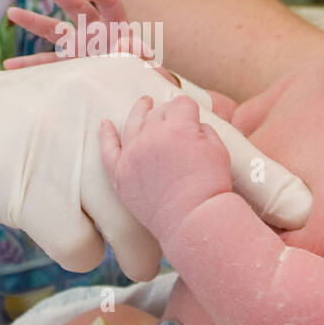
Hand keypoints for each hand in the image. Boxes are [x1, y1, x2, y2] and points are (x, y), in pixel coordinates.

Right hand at [0, 54, 311, 280]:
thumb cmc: (47, 121)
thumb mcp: (109, 109)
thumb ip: (173, 139)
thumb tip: (259, 184)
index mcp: (140, 81)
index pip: (217, 139)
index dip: (261, 184)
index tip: (304, 216)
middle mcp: (115, 105)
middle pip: (181, 203)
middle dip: (175, 233)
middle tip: (155, 232)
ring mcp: (73, 148)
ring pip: (138, 239)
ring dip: (123, 245)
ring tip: (94, 217)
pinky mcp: (35, 190)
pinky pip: (82, 254)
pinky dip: (70, 248)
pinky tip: (48, 214)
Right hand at [4, 0, 163, 69]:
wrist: (137, 88)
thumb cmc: (147, 76)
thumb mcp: (150, 68)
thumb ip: (144, 58)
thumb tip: (130, 46)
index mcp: (118, 27)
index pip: (111, 3)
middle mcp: (96, 31)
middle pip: (77, 7)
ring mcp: (79, 47)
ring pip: (54, 30)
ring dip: (33, 21)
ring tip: (11, 12)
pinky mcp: (69, 65)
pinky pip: (46, 63)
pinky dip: (28, 66)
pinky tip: (8, 66)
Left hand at [99, 95, 232, 237]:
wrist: (193, 221)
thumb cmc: (211, 187)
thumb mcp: (218, 150)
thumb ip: (203, 130)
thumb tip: (192, 125)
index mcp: (179, 127)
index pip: (181, 103)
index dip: (189, 110)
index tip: (192, 119)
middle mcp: (152, 135)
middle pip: (158, 112)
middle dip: (168, 113)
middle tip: (175, 122)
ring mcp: (133, 154)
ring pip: (133, 122)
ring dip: (139, 111)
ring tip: (143, 104)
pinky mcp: (120, 173)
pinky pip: (108, 149)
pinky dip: (105, 135)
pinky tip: (104, 124)